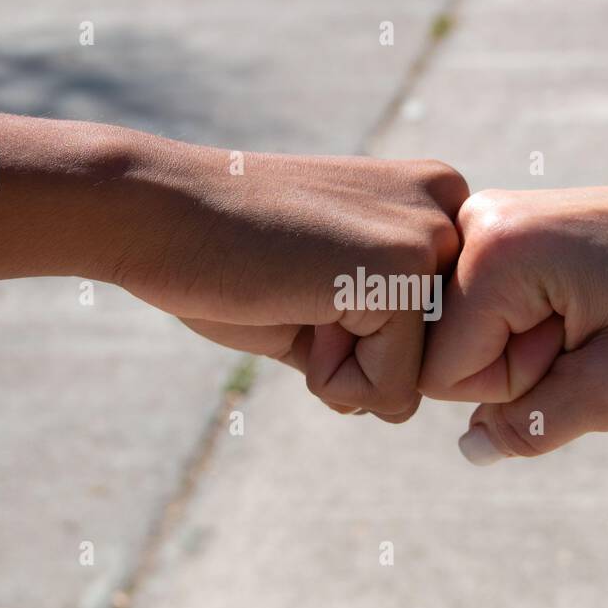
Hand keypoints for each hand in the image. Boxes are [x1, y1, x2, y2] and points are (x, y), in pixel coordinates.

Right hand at [110, 141, 467, 421]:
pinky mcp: (407, 271)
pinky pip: (393, 391)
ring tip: (296, 293)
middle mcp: (451, 207)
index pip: (435, 330)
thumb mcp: (324, 291)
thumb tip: (406, 405)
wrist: (156, 211)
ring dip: (344, 366)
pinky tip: (293, 305)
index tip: (305, 276)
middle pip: (436, 357)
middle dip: (359, 354)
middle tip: (296, 287)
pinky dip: (332, 377)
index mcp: (435, 202)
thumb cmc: (229, 256)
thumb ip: (376, 334)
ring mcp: (434, 236)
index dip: (360, 336)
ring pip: (419, 380)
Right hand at [418, 157, 607, 459]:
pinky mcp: (512, 227)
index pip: (441, 374)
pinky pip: (492, 310)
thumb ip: (532, 428)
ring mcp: (493, 219)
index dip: (511, 391)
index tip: (581, 350)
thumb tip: (470, 450)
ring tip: (600, 318)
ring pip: (472, 334)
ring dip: (533, 348)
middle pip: (449, 350)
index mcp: (494, 253)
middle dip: (519, 367)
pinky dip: (538, 326)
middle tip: (598, 332)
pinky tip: (591, 305)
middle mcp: (476, 222)